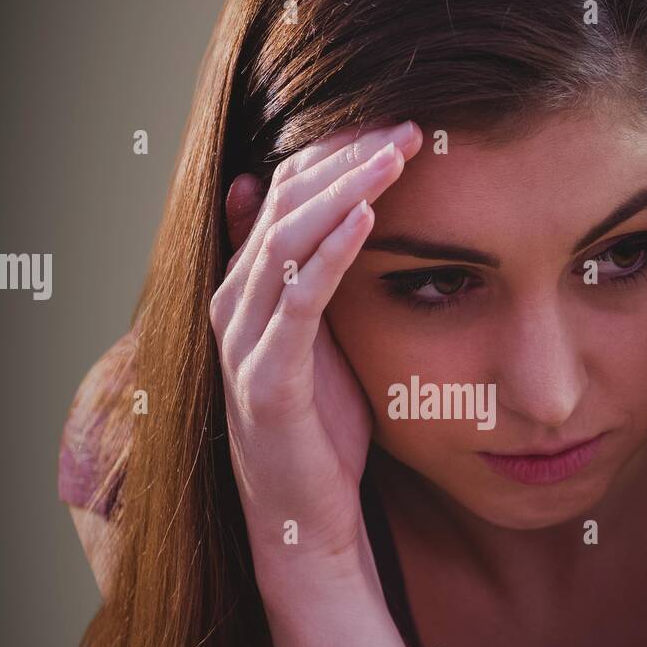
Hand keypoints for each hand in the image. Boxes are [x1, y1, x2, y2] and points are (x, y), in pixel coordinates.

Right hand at [209, 120, 423, 594]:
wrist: (306, 522)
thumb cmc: (322, 429)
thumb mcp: (322, 342)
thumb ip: (314, 278)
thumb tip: (316, 212)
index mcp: (249, 289)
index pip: (283, 193)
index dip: (336, 152)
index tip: (398, 123)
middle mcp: (235, 305)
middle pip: (282, 203)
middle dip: (346, 157)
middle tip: (411, 124)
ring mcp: (244, 342)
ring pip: (287, 241)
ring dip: (344, 190)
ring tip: (398, 152)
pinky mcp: (267, 382)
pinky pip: (297, 303)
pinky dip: (330, 254)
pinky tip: (368, 218)